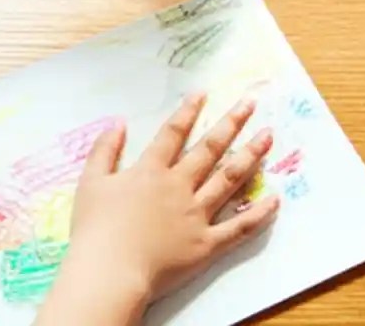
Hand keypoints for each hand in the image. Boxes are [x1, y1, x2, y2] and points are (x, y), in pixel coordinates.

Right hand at [40, 93, 278, 320]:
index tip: (204, 94)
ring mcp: (196, 215)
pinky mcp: (207, 244)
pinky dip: (258, 213)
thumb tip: (118, 123)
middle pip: (209, 149)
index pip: (173, 134)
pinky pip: (238, 227)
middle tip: (250, 103)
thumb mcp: (90, 182)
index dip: (188, 112)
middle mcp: (178, 187)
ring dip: (250, 156)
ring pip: (229, 180)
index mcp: (150, 171)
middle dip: (231, 123)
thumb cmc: (96, 228)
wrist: (110, 270)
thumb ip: (104, 150)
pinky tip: (275, 199)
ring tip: (268, 137)